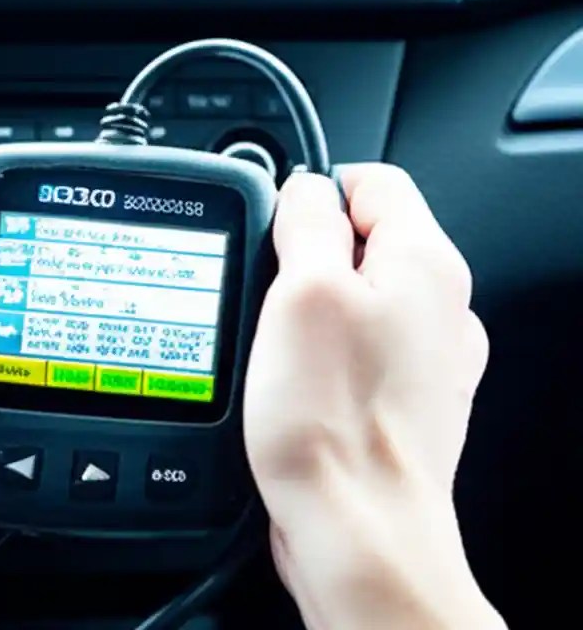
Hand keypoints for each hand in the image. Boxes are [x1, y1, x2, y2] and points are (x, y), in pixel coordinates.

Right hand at [244, 165, 502, 629]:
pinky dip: (317, 360)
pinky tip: (290, 386)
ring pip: (353, 302)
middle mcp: (440, 307)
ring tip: (275, 350)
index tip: (275, 226)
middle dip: (304, 259)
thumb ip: (306, 221)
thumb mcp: (302, 290)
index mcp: (426, 262)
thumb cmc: (333, 421)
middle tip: (267, 297)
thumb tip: (304, 189)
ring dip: (307, 314)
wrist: (355, 526)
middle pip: (361, 243)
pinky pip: (352, 354)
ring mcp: (426, 359)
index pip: (373, 182)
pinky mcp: (400, 402)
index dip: (314, 192)